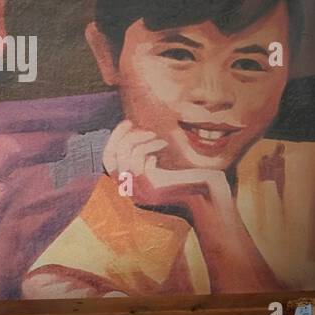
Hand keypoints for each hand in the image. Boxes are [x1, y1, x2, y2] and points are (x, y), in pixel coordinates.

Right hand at [102, 119, 222, 209]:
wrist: (207, 192)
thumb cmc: (186, 175)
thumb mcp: (161, 163)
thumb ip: (143, 154)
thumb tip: (130, 131)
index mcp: (129, 186)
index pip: (108, 160)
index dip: (114, 138)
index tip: (127, 122)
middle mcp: (129, 192)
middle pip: (111, 158)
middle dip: (123, 136)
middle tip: (137, 124)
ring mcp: (138, 192)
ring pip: (124, 158)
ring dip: (140, 140)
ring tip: (157, 137)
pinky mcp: (149, 188)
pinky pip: (137, 162)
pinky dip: (148, 148)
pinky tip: (162, 145)